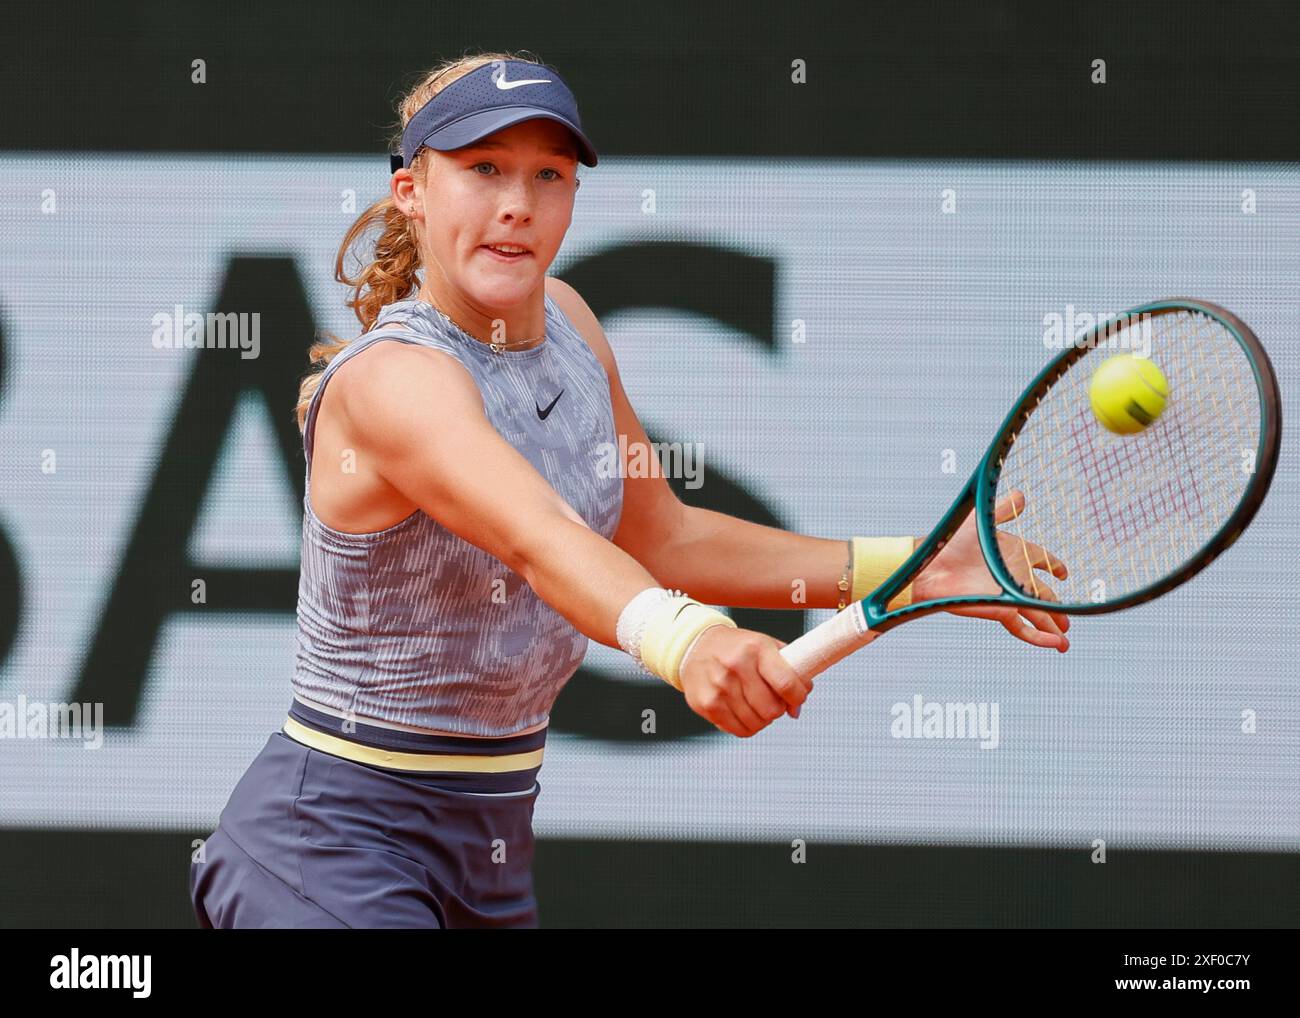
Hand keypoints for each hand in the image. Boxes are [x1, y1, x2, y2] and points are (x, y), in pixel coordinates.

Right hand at [677, 626, 810, 736]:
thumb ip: (790, 673)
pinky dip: (746, 725)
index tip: (797, 697)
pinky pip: (739, 730)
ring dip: (762, 718)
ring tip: (755, 704)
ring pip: (756, 723)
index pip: (786, 683)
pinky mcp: (707, 704)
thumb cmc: (737, 648)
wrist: (695, 645)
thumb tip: (796, 709)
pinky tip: (742, 710)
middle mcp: (736, 666)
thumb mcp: (766, 647)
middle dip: (778, 709)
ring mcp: (719, 687)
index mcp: (756, 648)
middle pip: (772, 709)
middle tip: (772, 700)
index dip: (798, 697)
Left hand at [912, 488, 1071, 651]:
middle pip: (1042, 595)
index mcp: (1013, 553)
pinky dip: (1038, 637)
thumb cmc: (950, 542)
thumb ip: (1002, 510)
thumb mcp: (981, 521)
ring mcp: (1007, 595)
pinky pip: (1023, 627)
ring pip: (1036, 615)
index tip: (1063, 572)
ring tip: (1065, 643)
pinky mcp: (999, 610)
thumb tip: (1021, 495)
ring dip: (1052, 628)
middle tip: (1067, 621)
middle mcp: (1012, 577)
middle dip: (1056, 609)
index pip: (1040, 561)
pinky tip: (1053, 644)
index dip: (1054, 566)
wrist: (931, 566)